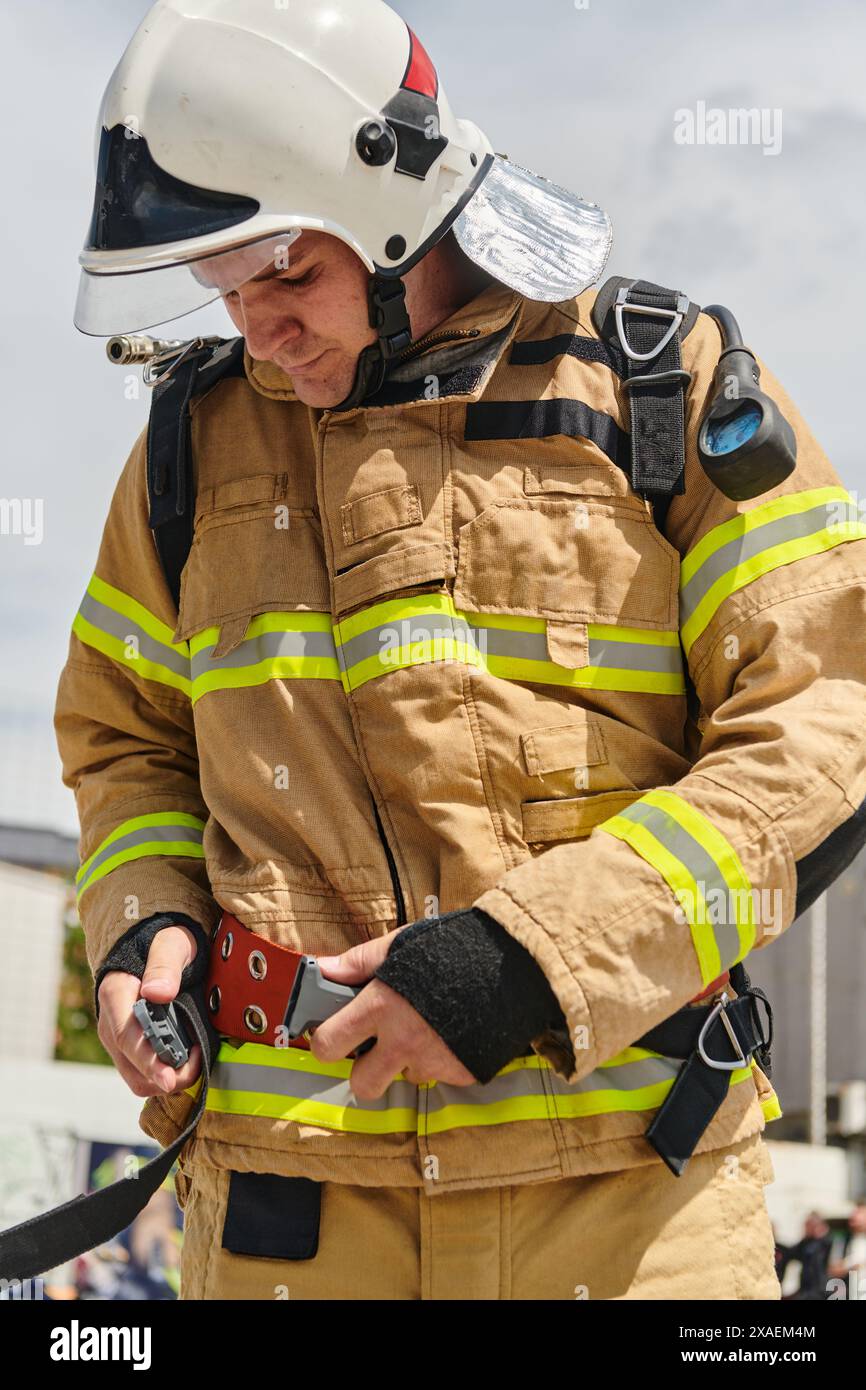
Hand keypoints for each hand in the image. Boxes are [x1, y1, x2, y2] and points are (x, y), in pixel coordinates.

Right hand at [96, 924, 202, 1097]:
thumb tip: (157, 993)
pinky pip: (142, 1074)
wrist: (152, 947)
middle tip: (199, 1062)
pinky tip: (185, 1060)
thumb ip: (164, 965)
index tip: (170, 1078)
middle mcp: (110, 1023)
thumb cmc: (164, 944)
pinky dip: (164, 1075)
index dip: (149, 1061)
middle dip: (166, 1076)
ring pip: (137, 1078)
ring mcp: (117, 1039)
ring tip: (195, 1059)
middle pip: (133, 1067)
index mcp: (115, 995)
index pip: (127, 1037)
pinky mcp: (128, 1048)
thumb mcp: (170, 944)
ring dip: (167, 1079)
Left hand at [311, 927, 476, 1099]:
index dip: (327, 1042)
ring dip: (408, 1061)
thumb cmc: (452, 948)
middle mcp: (403, 1041)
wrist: (512, 964)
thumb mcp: (399, 944)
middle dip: (366, 1071)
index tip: (335, 1034)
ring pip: (405, 1079)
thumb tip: (322, 968)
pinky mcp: (461, 1073)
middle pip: (362, 1086)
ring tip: (425, 1028)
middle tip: (377, 1047)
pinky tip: (450, 1033)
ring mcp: (434, 1061)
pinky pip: (439, 1075)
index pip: (328, 1046)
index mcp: (381, 1006)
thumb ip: (358, 961)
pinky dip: (440, 1060)